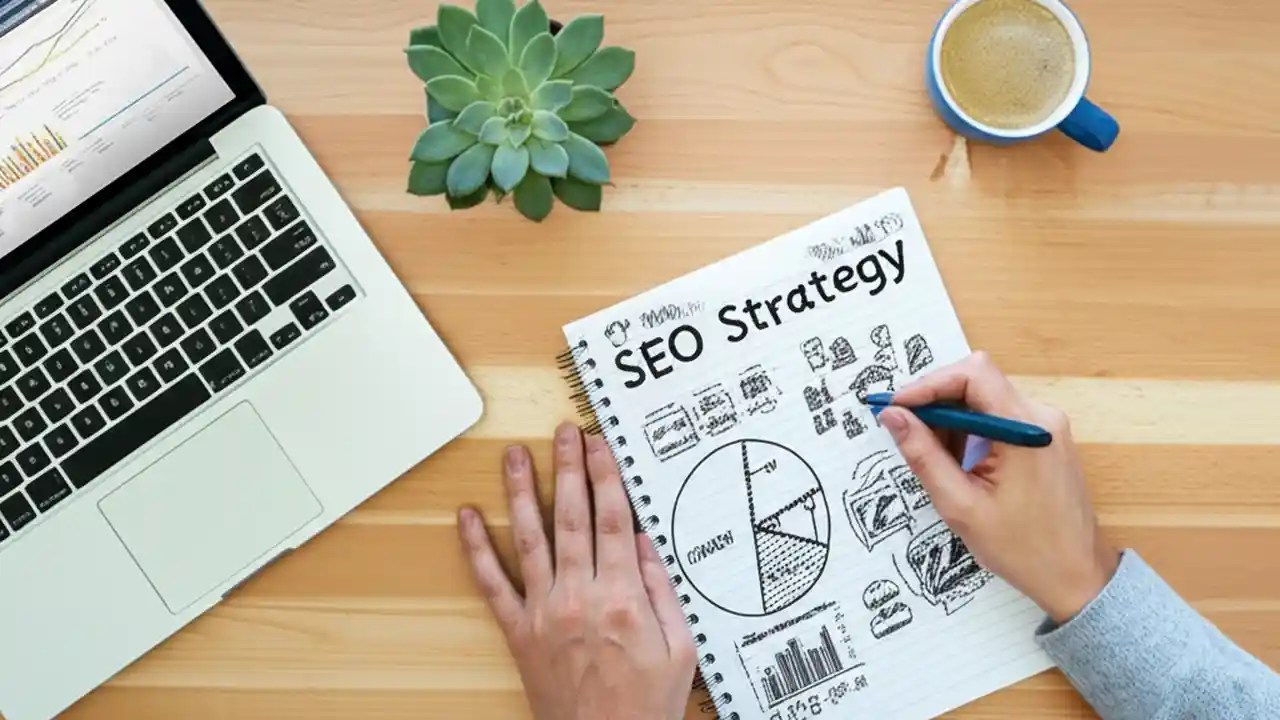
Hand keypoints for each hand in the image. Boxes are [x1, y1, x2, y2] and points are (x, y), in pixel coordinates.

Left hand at [457, 423, 696, 719]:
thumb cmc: (645, 706)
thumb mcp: (680, 649)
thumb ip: (661, 591)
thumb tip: (644, 542)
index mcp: (623, 599)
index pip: (613, 521)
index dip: (605, 476)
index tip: (599, 445)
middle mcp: (579, 597)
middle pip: (573, 518)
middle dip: (568, 469)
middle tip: (563, 432)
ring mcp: (544, 613)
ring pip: (530, 539)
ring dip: (522, 493)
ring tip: (515, 456)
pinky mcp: (519, 633)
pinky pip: (492, 584)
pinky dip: (477, 549)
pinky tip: (468, 517)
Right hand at [878, 352, 1119, 623]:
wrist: (1077, 577)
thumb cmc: (1023, 550)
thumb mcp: (961, 506)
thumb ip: (923, 455)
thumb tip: (892, 416)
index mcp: (1026, 428)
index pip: (973, 374)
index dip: (929, 383)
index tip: (897, 407)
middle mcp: (1041, 417)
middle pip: (977, 383)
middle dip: (935, 403)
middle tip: (905, 432)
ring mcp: (1046, 428)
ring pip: (985, 401)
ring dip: (952, 421)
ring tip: (934, 461)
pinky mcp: (1044, 440)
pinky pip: (998, 419)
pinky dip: (970, 433)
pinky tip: (958, 467)